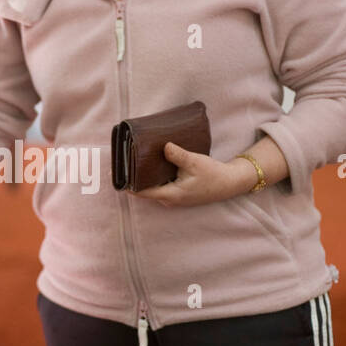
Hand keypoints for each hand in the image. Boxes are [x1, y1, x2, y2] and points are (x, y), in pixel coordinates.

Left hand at [131, 143, 255, 207]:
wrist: (229, 183)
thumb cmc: (213, 175)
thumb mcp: (195, 162)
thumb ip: (178, 155)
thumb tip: (164, 146)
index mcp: (170, 195)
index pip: (142, 192)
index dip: (128, 184)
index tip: (116, 174)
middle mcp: (169, 199)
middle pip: (144, 190)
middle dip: (132, 178)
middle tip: (121, 162)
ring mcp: (173, 196)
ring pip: (152, 187)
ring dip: (142, 176)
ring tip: (132, 160)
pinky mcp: (177, 191)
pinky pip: (159, 184)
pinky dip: (152, 175)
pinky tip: (150, 163)